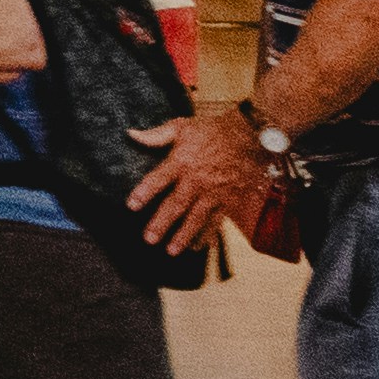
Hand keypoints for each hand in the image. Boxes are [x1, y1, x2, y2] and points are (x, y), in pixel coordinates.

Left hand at [127, 109, 263, 254]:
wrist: (247, 137)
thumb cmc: (211, 131)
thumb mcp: (182, 127)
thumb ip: (156, 135)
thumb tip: (131, 135)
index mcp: (181, 161)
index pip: (158, 179)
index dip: (144, 193)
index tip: (131, 206)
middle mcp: (196, 180)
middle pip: (176, 204)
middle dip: (162, 223)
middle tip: (149, 239)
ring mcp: (213, 193)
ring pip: (196, 218)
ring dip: (183, 235)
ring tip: (171, 251)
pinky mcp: (228, 201)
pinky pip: (215, 222)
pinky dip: (206, 235)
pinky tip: (196, 247)